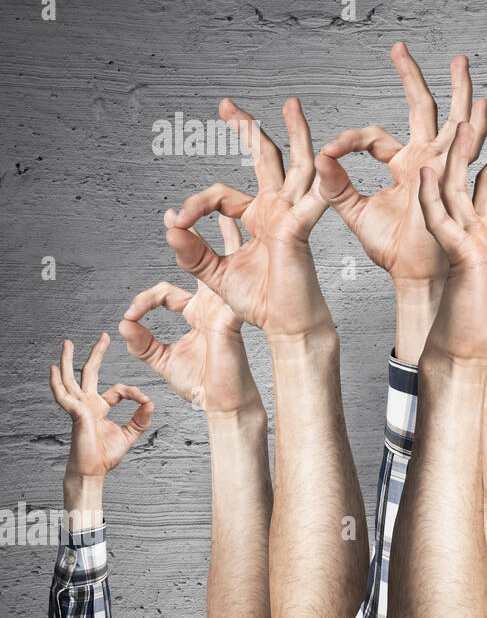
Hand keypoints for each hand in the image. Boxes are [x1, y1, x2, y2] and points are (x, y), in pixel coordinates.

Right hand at [48, 335, 153, 481]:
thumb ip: (141, 419)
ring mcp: (80, 407)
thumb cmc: (106, 455)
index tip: (145, 400)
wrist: (93, 471)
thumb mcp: (130, 434)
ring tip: (66, 343)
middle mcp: (89, 404)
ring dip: (69, 361)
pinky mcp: (76, 414)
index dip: (134, 393)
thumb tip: (151, 403)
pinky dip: (57, 383)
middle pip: (90, 373)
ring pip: (72, 379)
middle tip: (103, 336)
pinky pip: (64, 396)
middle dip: (96, 354)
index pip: (119, 389)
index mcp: (101, 407)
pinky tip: (53, 369)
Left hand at [119, 215, 261, 415]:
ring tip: (200, 215)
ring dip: (218, 233)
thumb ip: (144, 344)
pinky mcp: (231, 313)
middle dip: (189, 236)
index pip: (167, 293)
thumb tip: (123, 325)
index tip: (131, 316)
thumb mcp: (163, 362)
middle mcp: (214, 304)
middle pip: (204, 260)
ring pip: (224, 259)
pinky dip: (223, 268)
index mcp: (199, 313)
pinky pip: (222, 284)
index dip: (145, 300)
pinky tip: (218, 253)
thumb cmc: (204, 385)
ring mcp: (226, 305)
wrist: (227, 403)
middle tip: (172, 215)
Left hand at [165, 98, 331, 339]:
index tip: (179, 221)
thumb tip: (170, 226)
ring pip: (297, 166)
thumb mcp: (214, 273)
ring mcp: (291, 216)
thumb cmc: (261, 302)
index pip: (221, 194)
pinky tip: (325, 157)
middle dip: (247, 130)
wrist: (286, 326)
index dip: (195, 203)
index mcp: (258, 218)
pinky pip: (312, 198)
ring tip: (291, 105)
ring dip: (295, 134)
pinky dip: (321, 178)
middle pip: (266, 160)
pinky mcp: (300, 228)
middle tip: (228, 106)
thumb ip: (192, 250)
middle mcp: (276, 211)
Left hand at [316, 43, 486, 288]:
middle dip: (412, 77)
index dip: (349, 140)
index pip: (373, 137)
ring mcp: (444, 167)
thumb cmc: (394, 253)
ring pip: (453, 120)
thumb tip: (317, 156)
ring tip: (460, 64)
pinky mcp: (454, 182)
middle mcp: (425, 160)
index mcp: (403, 166)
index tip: (329, 150)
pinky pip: (467, 152)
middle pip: (422, 109)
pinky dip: (476, 132)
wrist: (417, 277)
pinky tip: (482, 111)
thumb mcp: (355, 213)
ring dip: (458, 92)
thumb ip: (335, 185)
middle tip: (400, 49)